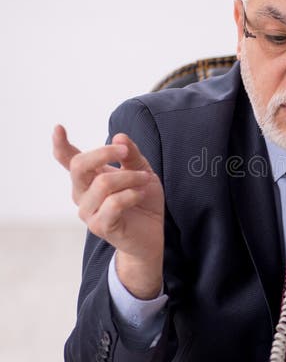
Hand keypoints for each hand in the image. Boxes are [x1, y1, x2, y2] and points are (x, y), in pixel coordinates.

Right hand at [52, 125, 164, 297]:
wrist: (152, 234)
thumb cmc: (142, 200)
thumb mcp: (142, 171)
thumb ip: (131, 155)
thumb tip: (119, 136)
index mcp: (89, 177)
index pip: (68, 160)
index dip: (60, 145)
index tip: (58, 128)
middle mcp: (82, 193)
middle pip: (79, 166)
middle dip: (105, 153)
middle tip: (126, 152)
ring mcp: (88, 211)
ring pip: (103, 183)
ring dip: (129, 177)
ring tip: (145, 180)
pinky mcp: (99, 226)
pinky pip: (113, 203)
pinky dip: (131, 194)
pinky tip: (140, 195)